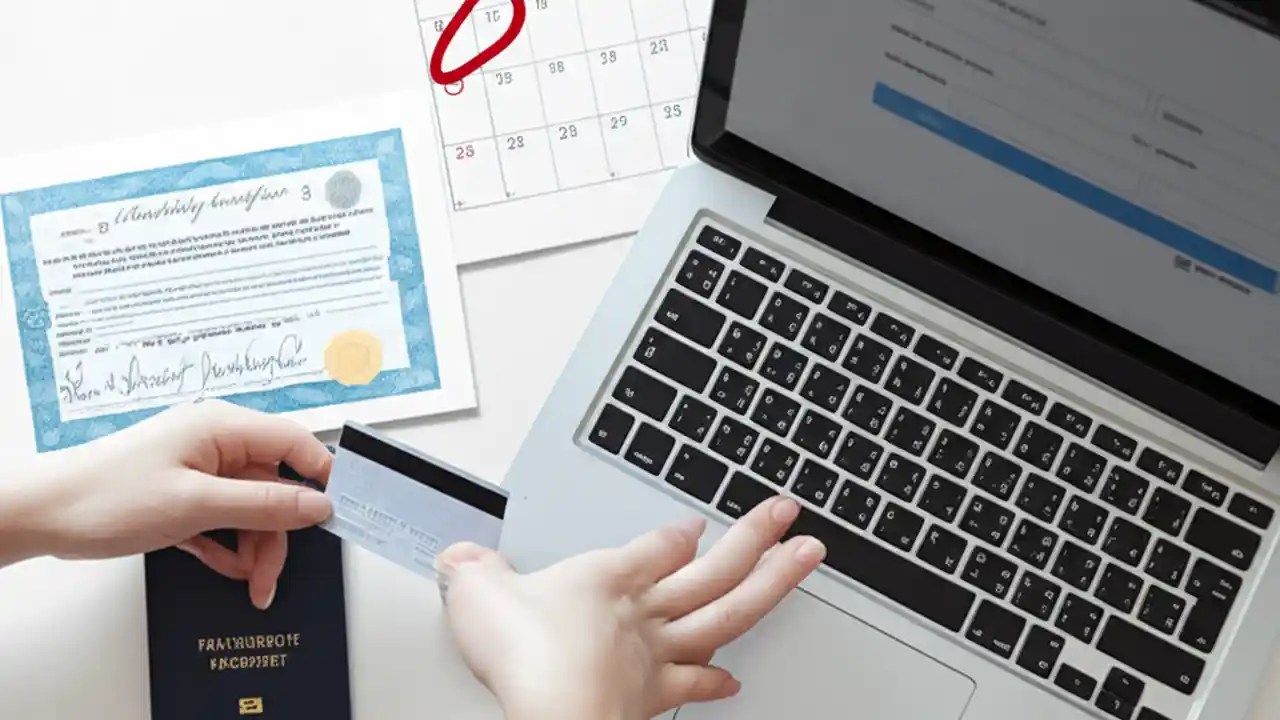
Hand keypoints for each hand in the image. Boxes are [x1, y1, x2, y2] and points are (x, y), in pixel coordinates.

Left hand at [1, 400, 333, 608]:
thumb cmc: (107, 496)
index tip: (337, 512)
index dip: (322, 476)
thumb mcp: (197, 505)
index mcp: (223, 427)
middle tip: (272, 576)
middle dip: (278, 534)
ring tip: (249, 583)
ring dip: (253, 547)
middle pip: (275, 486)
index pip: (296, 442)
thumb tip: (316, 504)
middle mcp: (216, 442)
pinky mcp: (185, 492)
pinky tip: (224, 566)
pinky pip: (225, 518)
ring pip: (252, 508)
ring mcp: (200, 468)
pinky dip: (227, 544)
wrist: (42, 513)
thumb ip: (264, 504)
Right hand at [436, 496, 824, 719]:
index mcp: (609, 576)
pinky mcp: (654, 695)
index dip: (681, 533)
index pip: (658, 545)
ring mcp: (656, 654)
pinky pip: (697, 683)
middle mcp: (642, 610)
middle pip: (713, 566)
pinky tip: (737, 680)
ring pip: (728, 611)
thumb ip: (474, 571)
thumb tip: (461, 558)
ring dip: (772, 583)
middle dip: (756, 537)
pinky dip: (720, 680)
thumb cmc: (529, 655)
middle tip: (789, 514)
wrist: (553, 714)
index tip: (700, 524)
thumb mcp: (481, 594)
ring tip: (805, 560)